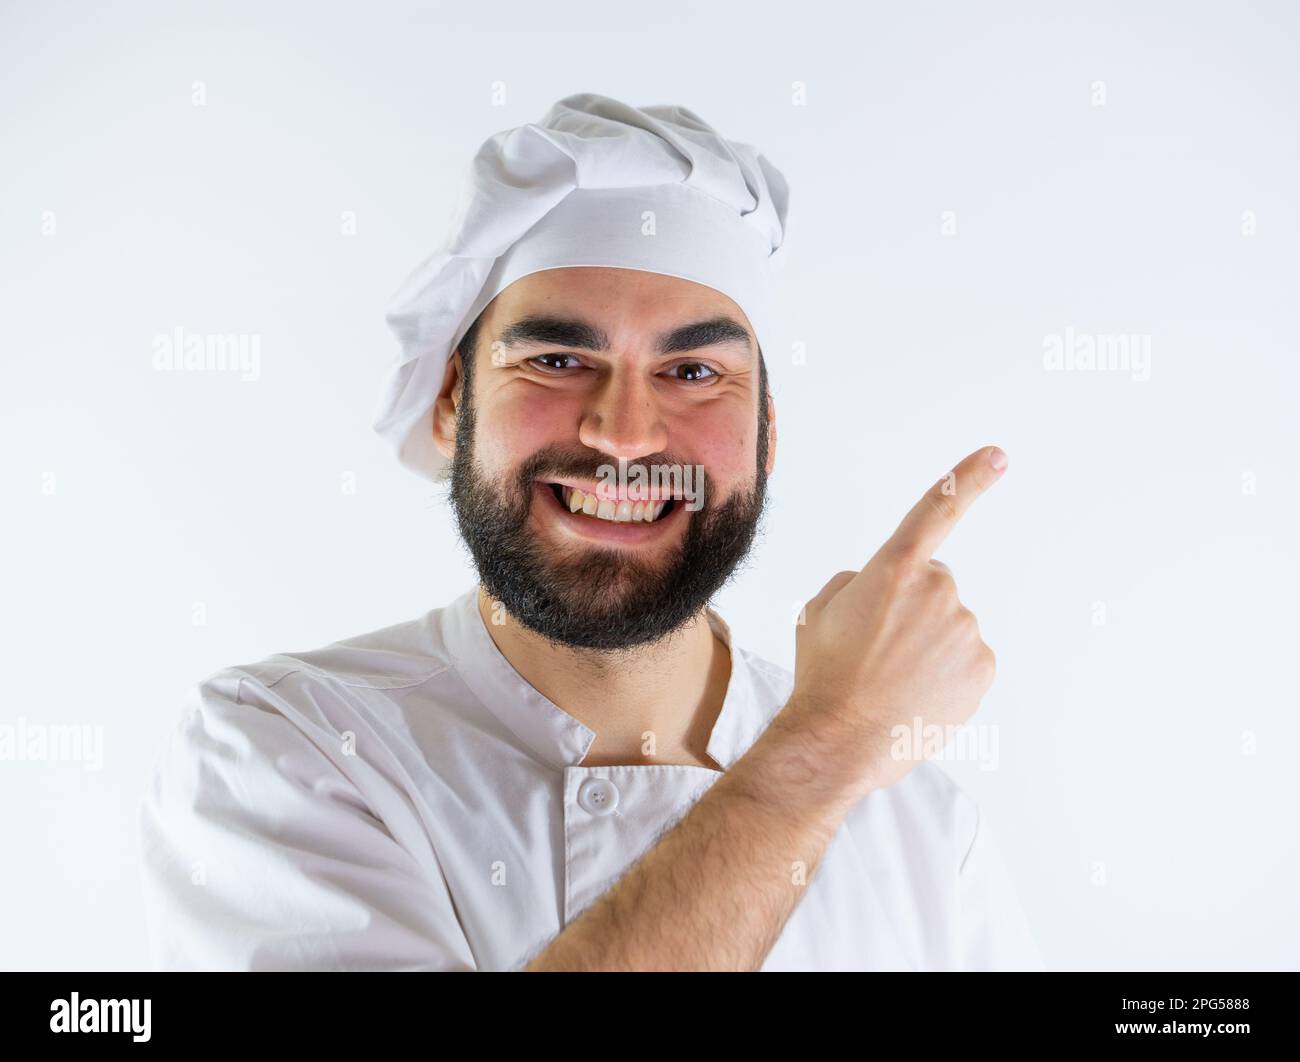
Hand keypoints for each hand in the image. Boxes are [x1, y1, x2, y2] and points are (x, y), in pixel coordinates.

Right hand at [782, 445, 1007, 798]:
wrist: (838, 741)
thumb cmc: (823, 675)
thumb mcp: (818, 611)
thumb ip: (856, 582)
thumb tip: (881, 586)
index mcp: (893, 570)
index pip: (935, 512)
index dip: (968, 479)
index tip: (998, 455)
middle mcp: (937, 592)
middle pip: (933, 586)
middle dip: (912, 608)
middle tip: (878, 648)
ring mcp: (965, 630)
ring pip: (950, 626)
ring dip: (927, 646)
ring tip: (893, 679)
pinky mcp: (983, 667)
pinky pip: (967, 659)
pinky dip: (946, 674)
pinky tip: (916, 695)